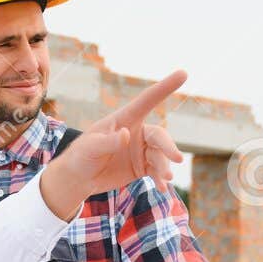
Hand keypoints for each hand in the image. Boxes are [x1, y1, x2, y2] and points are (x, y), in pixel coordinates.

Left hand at [38, 70, 186, 217]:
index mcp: (125, 119)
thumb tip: (126, 135)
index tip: (184, 73)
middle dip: (168, 146)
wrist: (78, 178)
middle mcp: (136, 133)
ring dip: (164, 166)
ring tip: (165, 178)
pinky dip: (161, 179)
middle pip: (159, 135)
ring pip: (160, 155)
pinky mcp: (141, 168)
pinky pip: (156, 171)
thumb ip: (109, 141)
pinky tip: (163, 188)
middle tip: (176, 158)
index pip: (148, 100)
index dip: (165, 87)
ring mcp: (140, 151)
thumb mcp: (90, 147)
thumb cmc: (81, 155)